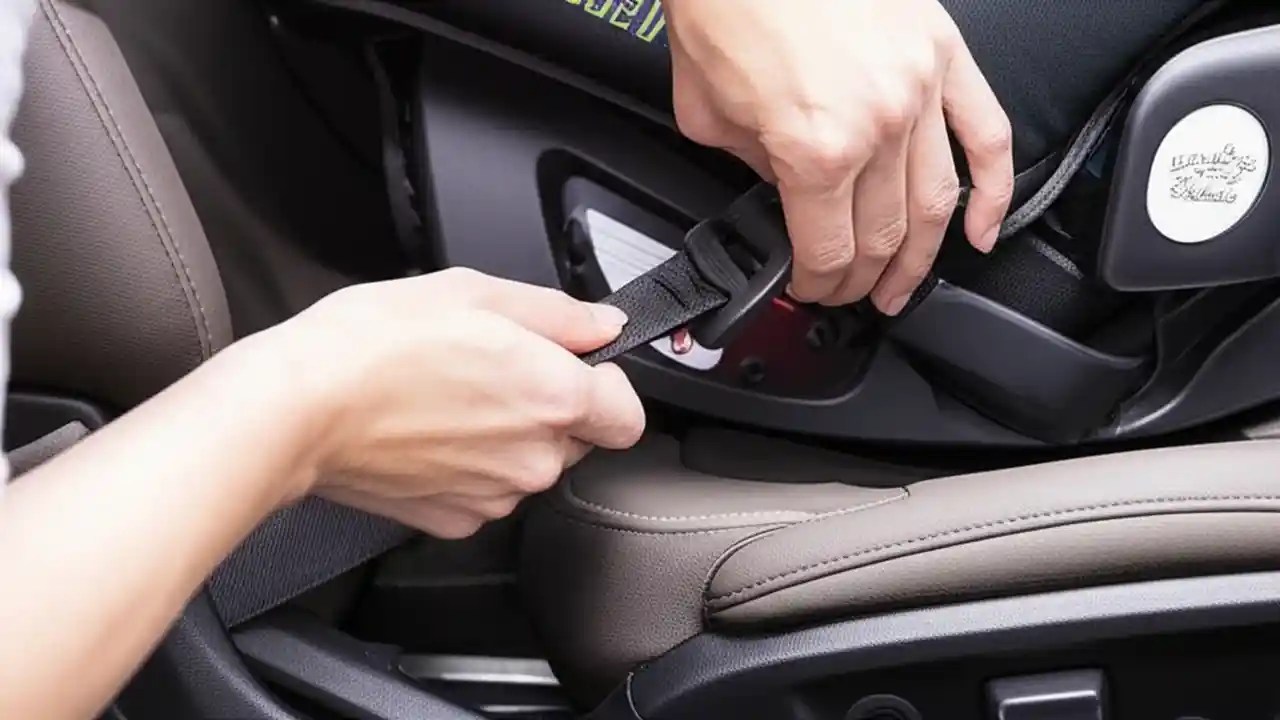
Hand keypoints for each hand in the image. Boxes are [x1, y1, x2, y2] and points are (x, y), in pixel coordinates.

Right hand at [275, 268, 644, 538]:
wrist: (297, 409)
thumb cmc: (372, 344)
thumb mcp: (473, 292)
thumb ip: (557, 313)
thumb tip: (603, 325)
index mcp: (553, 396)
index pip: (628, 413)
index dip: (606, 383)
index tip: (574, 365)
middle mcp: (534, 457)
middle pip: (578, 439)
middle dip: (551, 408)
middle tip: (493, 371)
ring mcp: (496, 496)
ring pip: (530, 467)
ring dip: (509, 438)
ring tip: (450, 399)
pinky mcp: (455, 520)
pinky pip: (488, 493)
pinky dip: (471, 469)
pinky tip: (429, 433)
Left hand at [666, 0, 1013, 312]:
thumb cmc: (726, 2)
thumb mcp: (706, 111)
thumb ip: (750, 168)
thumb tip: (781, 195)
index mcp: (814, 147)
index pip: (828, 250)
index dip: (820, 284)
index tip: (813, 288)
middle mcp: (877, 125)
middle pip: (884, 237)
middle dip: (865, 281)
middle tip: (855, 294)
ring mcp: (920, 91)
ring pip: (938, 203)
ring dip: (924, 258)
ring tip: (909, 284)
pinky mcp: (944, 55)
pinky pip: (988, 137)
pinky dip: (995, 194)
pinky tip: (983, 232)